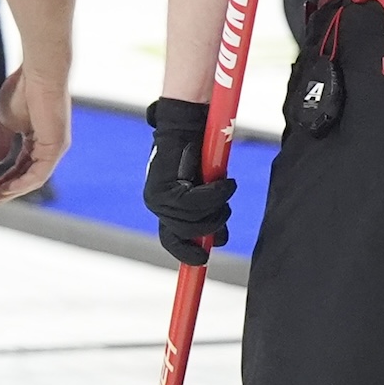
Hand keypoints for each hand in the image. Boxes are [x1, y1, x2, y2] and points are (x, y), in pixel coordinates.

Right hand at [0, 65, 69, 206]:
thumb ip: (0, 142)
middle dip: (5, 191)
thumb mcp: (5, 121)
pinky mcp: (56, 146)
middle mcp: (49, 147)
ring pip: (32, 179)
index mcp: (38, 140)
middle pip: (26, 176)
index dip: (2, 180)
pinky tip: (7, 190)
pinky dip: (22, 183)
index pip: (20, 167)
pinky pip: (39, 173)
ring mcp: (55, 148)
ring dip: (11, 191)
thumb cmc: (22, 89)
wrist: (37, 72)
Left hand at [143, 97, 233, 264]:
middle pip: (192, 234)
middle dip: (215, 224)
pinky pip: (197, 203)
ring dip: (219, 205)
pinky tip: (224, 182)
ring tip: (225, 186)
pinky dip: (217, 193)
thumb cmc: (201, 154)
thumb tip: (219, 241)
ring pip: (197, 221)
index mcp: (166, 209)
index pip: (172, 242)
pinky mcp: (165, 188)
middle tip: (226, 205)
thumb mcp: (206, 190)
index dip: (187, 254)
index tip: (202, 260)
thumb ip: (207, 213)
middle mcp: (157, 206)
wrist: (188, 123)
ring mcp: (158, 198)